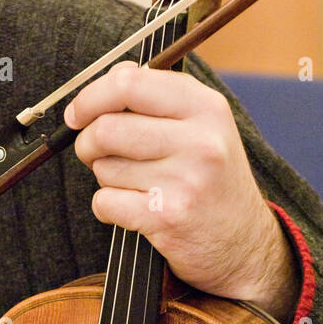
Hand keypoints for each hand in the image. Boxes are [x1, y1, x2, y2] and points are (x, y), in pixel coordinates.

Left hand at [64, 62, 299, 322]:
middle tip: (94, 154)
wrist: (245, 247)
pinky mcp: (167, 218)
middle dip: (88, 143)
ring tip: (137, 185)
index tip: (77, 113)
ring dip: (106, 178)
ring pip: (105, 167)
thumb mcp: (206, 129)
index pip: (130, 84)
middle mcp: (200, 141)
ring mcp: (185, 181)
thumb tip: (113, 76)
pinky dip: (109, 207)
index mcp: (207, 108)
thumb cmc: (215, 183)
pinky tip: (135, 210)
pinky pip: (105, 202)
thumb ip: (162, 98)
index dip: (91, 97)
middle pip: (107, 128)